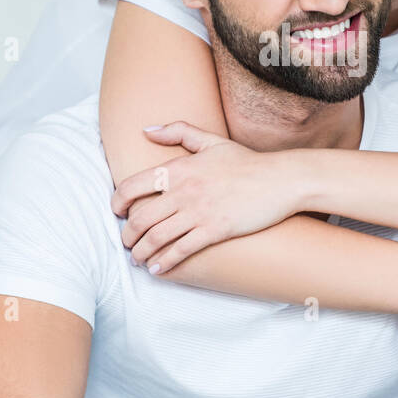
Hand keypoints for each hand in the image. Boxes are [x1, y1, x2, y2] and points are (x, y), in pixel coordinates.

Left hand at [110, 123, 301, 271]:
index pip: (133, 186)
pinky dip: (165, 262)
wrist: (280, 179)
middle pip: (141, 219)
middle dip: (128, 235)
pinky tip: (158, 268)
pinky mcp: (215, 231)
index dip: (118, 203)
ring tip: (138, 259)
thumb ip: (177, 131)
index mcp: (179, 168)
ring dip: (141, 252)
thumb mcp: (210, 140)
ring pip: (157, 238)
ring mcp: (199, 212)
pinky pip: (181, 250)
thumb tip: (146, 129)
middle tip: (127, 242)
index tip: (117, 212)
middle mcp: (184, 191)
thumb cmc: (246, 161)